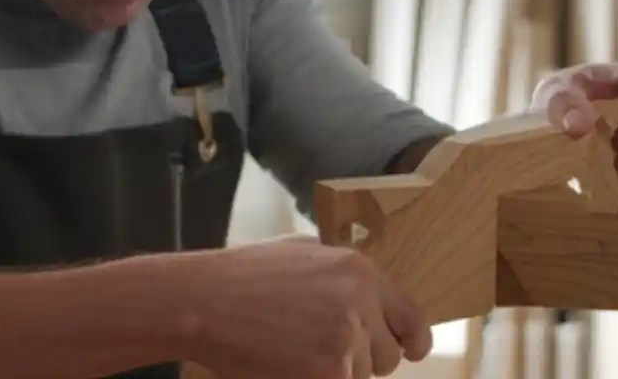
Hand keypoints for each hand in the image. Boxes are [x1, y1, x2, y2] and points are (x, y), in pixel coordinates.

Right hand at [183, 235, 432, 377]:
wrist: (204, 300)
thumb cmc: (244, 275)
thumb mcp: (302, 252)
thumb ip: (342, 274)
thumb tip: (370, 296)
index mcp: (360, 271)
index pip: (411, 318)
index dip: (412, 340)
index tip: (411, 350)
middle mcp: (361, 302)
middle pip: (388, 357)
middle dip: (362, 360)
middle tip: (319, 348)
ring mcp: (346, 339)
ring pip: (362, 378)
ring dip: (336, 374)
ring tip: (294, 352)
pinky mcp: (328, 372)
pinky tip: (290, 366)